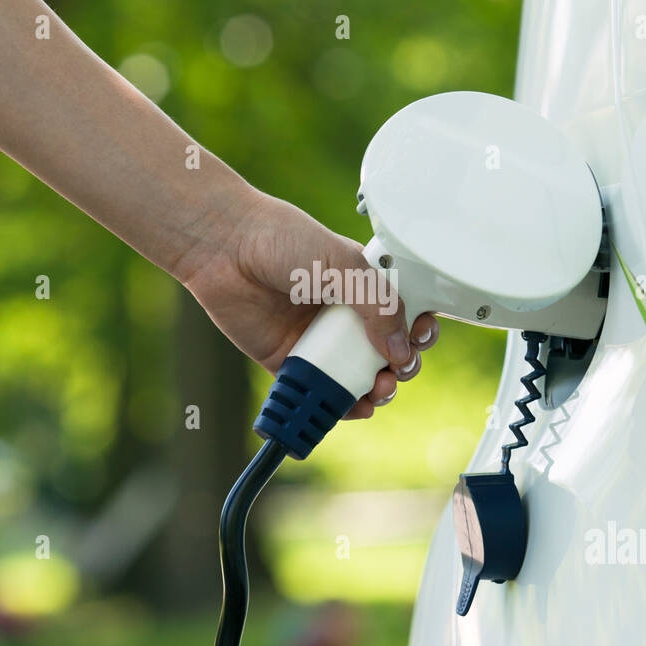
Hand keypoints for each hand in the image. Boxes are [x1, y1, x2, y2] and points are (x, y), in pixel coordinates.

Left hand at [182, 189, 438, 418]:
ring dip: (376, 390)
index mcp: (362, 283)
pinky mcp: (289, 360)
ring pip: (356, 375)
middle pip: (386, 350)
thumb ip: (378, 304)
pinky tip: (354, 407)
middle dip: (401, 366)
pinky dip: (340, 405)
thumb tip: (400, 349)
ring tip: (378, 391)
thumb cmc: (280, 238)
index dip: (418, 329)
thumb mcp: (343, 263)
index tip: (420, 337)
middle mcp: (343, 312)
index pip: (404, 312)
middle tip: (399, 370)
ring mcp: (317, 338)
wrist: (225, 247)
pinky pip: (320, 389)